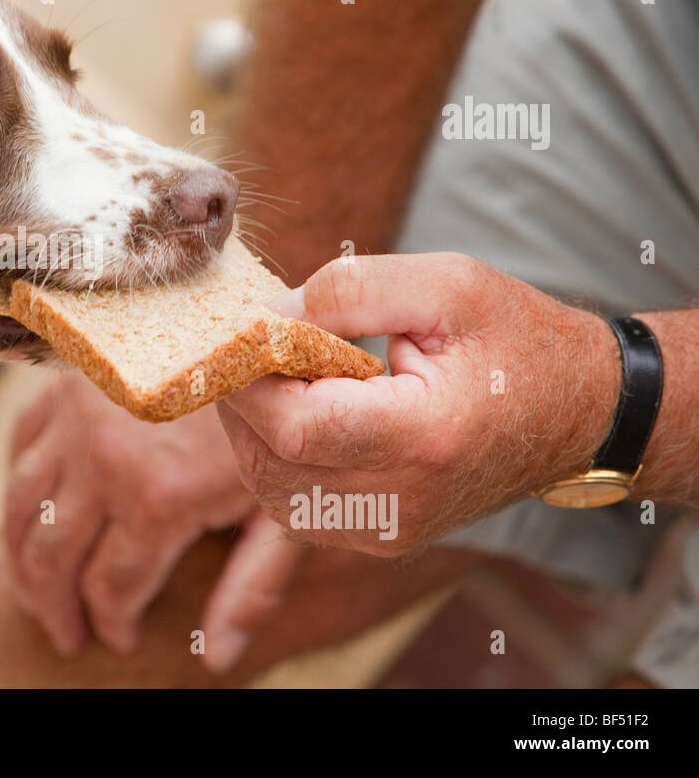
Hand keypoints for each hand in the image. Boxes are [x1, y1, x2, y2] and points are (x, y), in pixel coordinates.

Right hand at [5, 372, 303, 670]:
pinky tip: (33, 520)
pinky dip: (18, 491)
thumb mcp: (281, 508)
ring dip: (20, 561)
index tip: (121, 639)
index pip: (111, 589)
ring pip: (21, 509)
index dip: (112, 625)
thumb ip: (250, 586)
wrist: (252, 332)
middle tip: (66, 633)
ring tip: (35, 593)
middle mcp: (105, 460)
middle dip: (55, 607)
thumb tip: (216, 657)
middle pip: (53, 558)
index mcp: (160, 498)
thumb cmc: (276, 422)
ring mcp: (77, 419)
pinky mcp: (64, 387)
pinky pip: (18, 450)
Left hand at [217, 253, 619, 555]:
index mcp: (425, 437)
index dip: (250, 379)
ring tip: (277, 374)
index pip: (297, 425)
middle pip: (272, 461)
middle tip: (252, 346)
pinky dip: (275, 457)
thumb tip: (269, 317)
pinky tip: (295, 410)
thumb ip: (351, 290)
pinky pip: (293, 506)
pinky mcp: (379, 536)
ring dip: (253, 428)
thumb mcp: (446, 284)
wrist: (577, 412)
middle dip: (243, 398)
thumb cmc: (516, 340)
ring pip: (271, 490)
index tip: (243, 330)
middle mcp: (403, 499)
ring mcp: (389, 528)